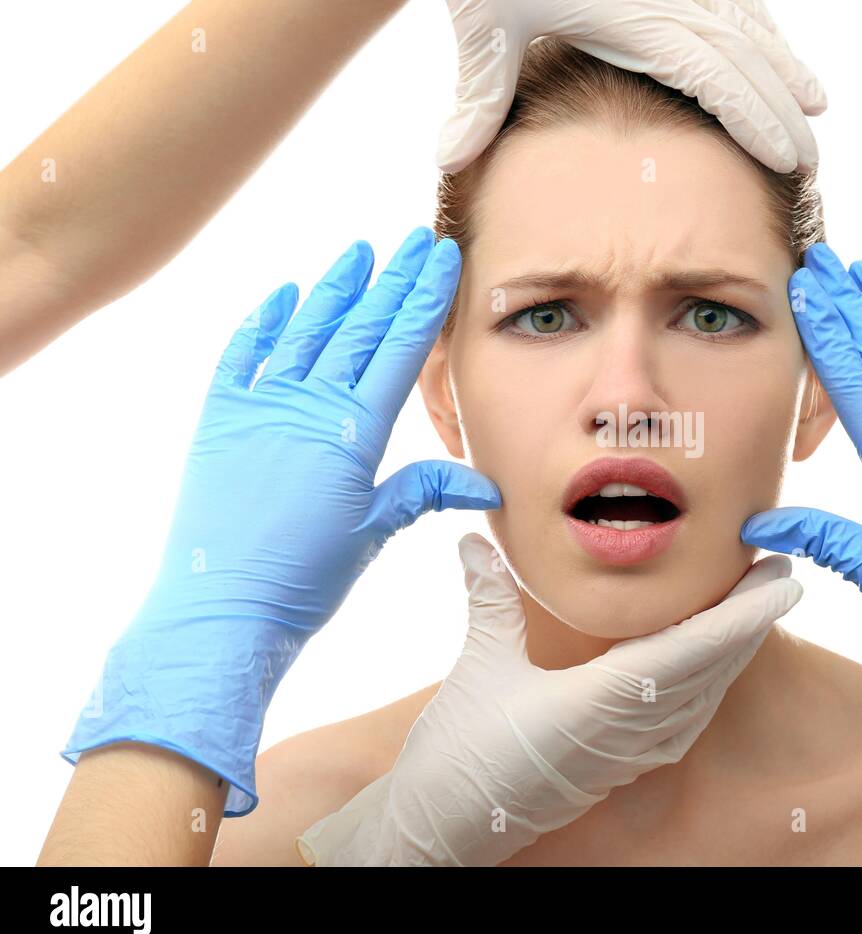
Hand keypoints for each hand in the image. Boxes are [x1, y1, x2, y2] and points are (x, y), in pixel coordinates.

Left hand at [61, 228, 500, 816]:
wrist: (221, 609)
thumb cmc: (305, 579)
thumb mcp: (374, 532)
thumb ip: (425, 492)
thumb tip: (487, 486)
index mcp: (353, 432)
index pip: (399, 348)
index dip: (423, 300)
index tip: (440, 259)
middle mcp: (308, 406)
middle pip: (358, 328)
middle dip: (390, 281)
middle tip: (410, 241)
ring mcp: (260, 408)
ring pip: (304, 331)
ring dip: (333, 290)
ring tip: (356, 252)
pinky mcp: (219, 421)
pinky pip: (241, 357)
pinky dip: (261, 324)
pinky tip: (281, 296)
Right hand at [294, 533, 802, 865]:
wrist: (448, 829)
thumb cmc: (460, 754)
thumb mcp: (478, 666)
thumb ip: (490, 598)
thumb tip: (476, 539)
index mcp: (600, 702)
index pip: (691, 651)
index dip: (741, 616)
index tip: (781, 583)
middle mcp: (629, 731)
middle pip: (711, 669)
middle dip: (752, 620)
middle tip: (780, 571)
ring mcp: (631, 753)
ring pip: (705, 695)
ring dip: (736, 650)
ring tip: (757, 604)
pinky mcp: (623, 764)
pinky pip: (688, 719)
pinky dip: (712, 683)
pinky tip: (716, 663)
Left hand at [437, 0, 824, 173]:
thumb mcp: (483, 28)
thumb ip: (479, 97)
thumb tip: (447, 157)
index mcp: (637, 15)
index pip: (716, 75)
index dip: (758, 117)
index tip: (790, 154)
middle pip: (745, 54)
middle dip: (783, 106)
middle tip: (812, 154)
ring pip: (747, 20)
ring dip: (784, 62)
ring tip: (815, 102)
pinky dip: (758, 24)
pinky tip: (771, 45)